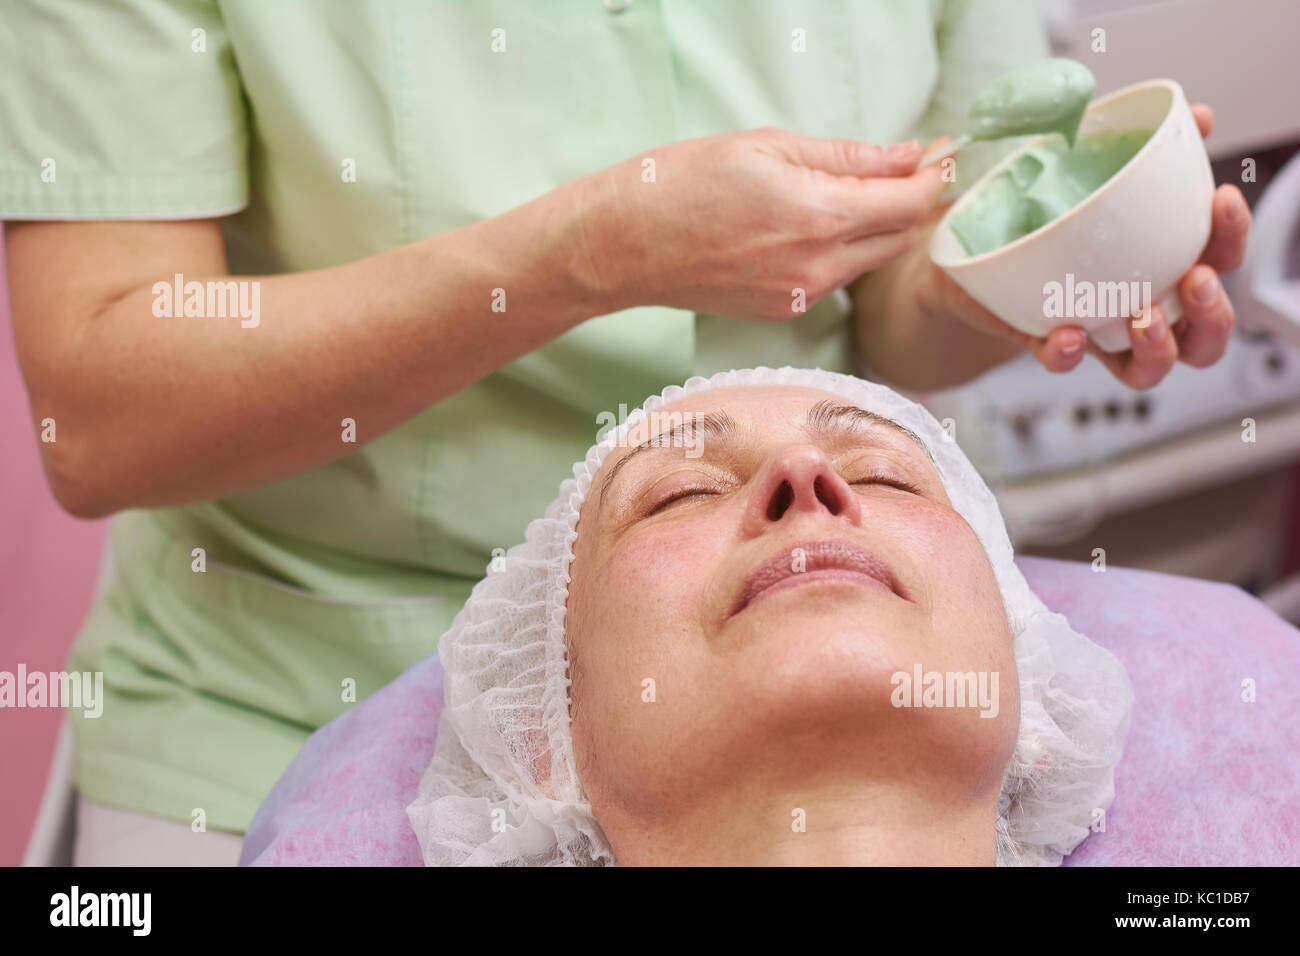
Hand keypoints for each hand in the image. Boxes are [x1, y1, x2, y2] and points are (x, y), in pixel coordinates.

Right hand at [576, 127, 948, 321]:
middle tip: (916, 167)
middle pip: (900, 237)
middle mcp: (819, 267)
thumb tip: (905, 158)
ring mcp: (802, 296)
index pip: (910, 203)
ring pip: (870, 259)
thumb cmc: (681, 184)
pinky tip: (825, 223)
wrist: (624, 246)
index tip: (944, 154)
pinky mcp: (784, 310)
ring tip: (868, 189)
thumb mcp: (766, 147)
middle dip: (915, 202)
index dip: (936, 177)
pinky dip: (845, 249)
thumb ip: (845, 157)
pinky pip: (835, 277)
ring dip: (881, 226)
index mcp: (819, 217)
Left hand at [922, 105, 1250, 388]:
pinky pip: (1063, 361)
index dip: (1231, 234)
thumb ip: (1143, 139)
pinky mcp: (1039, 338)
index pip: (1216, 255)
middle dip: (1213, 312)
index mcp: (1158, 255)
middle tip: (1195, 277)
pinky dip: (1070, 354)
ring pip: (1148, 367)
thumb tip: (1198, 116)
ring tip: (1144, 315)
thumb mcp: (1086, 158)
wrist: (958, 234)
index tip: (1221, 198)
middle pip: (1202, 333)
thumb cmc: (1035, 200)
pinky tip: (1072, 335)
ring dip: (1160, 348)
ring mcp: (1092, 327)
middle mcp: (1135, 301)